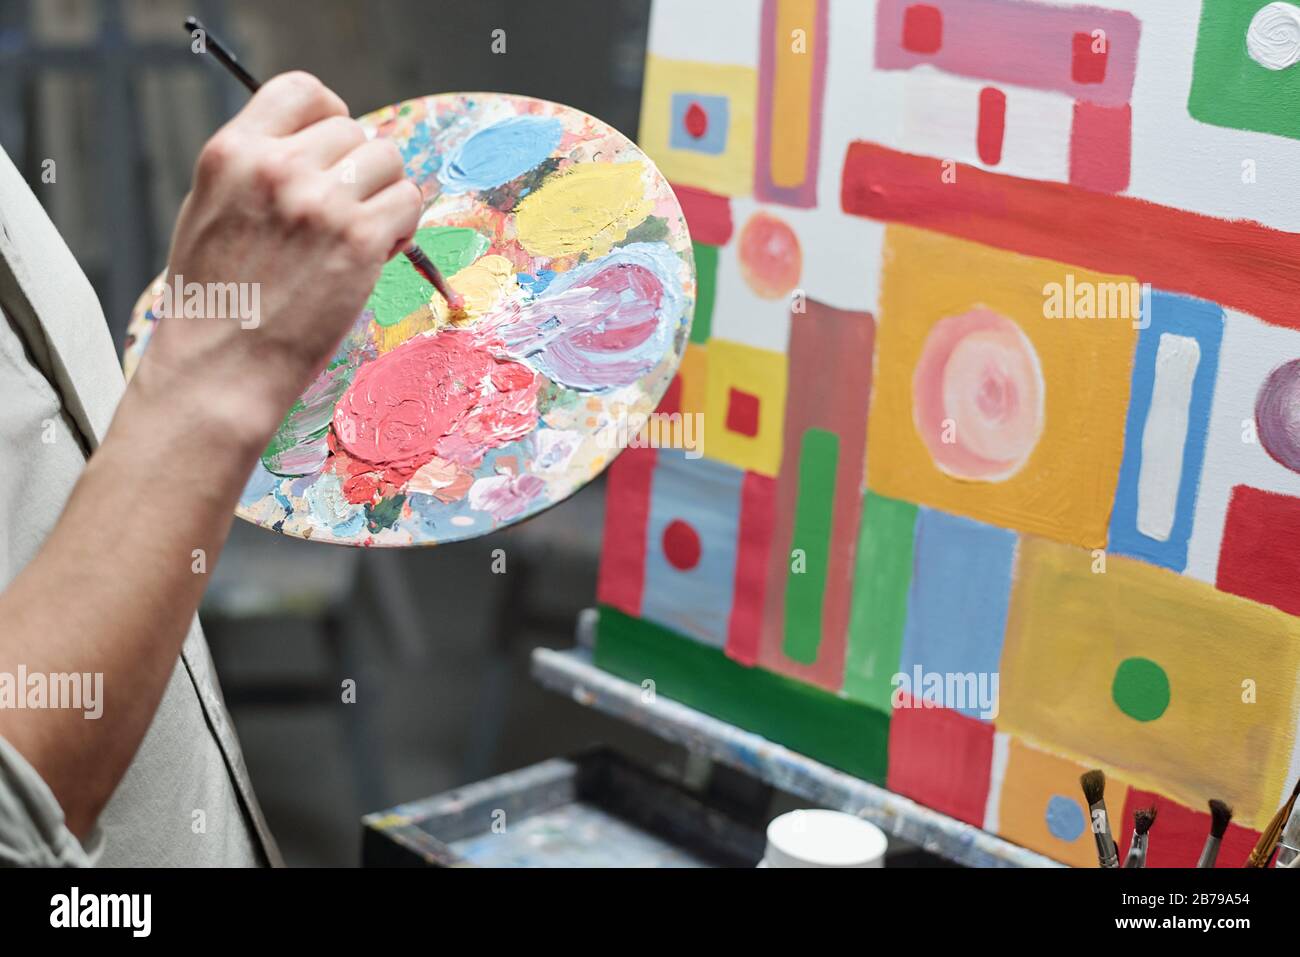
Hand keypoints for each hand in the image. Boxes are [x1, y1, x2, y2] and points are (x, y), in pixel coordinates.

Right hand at [137, 71, 421, 447]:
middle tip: (348, 215)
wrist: (220, 368)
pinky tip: (379, 253)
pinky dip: (405, 226)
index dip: (329, 117)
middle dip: (360, 170)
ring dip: (387, 195)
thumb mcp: (210, 209)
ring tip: (363, 236)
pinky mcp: (359, 240)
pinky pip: (409, 202)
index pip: (303, 91)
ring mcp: (321, 202)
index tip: (334, 152)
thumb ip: (258, 169)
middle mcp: (277, 167)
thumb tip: (318, 150)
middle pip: (355, 131)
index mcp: (232, 152)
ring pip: (390, 161)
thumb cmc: (216, 301)